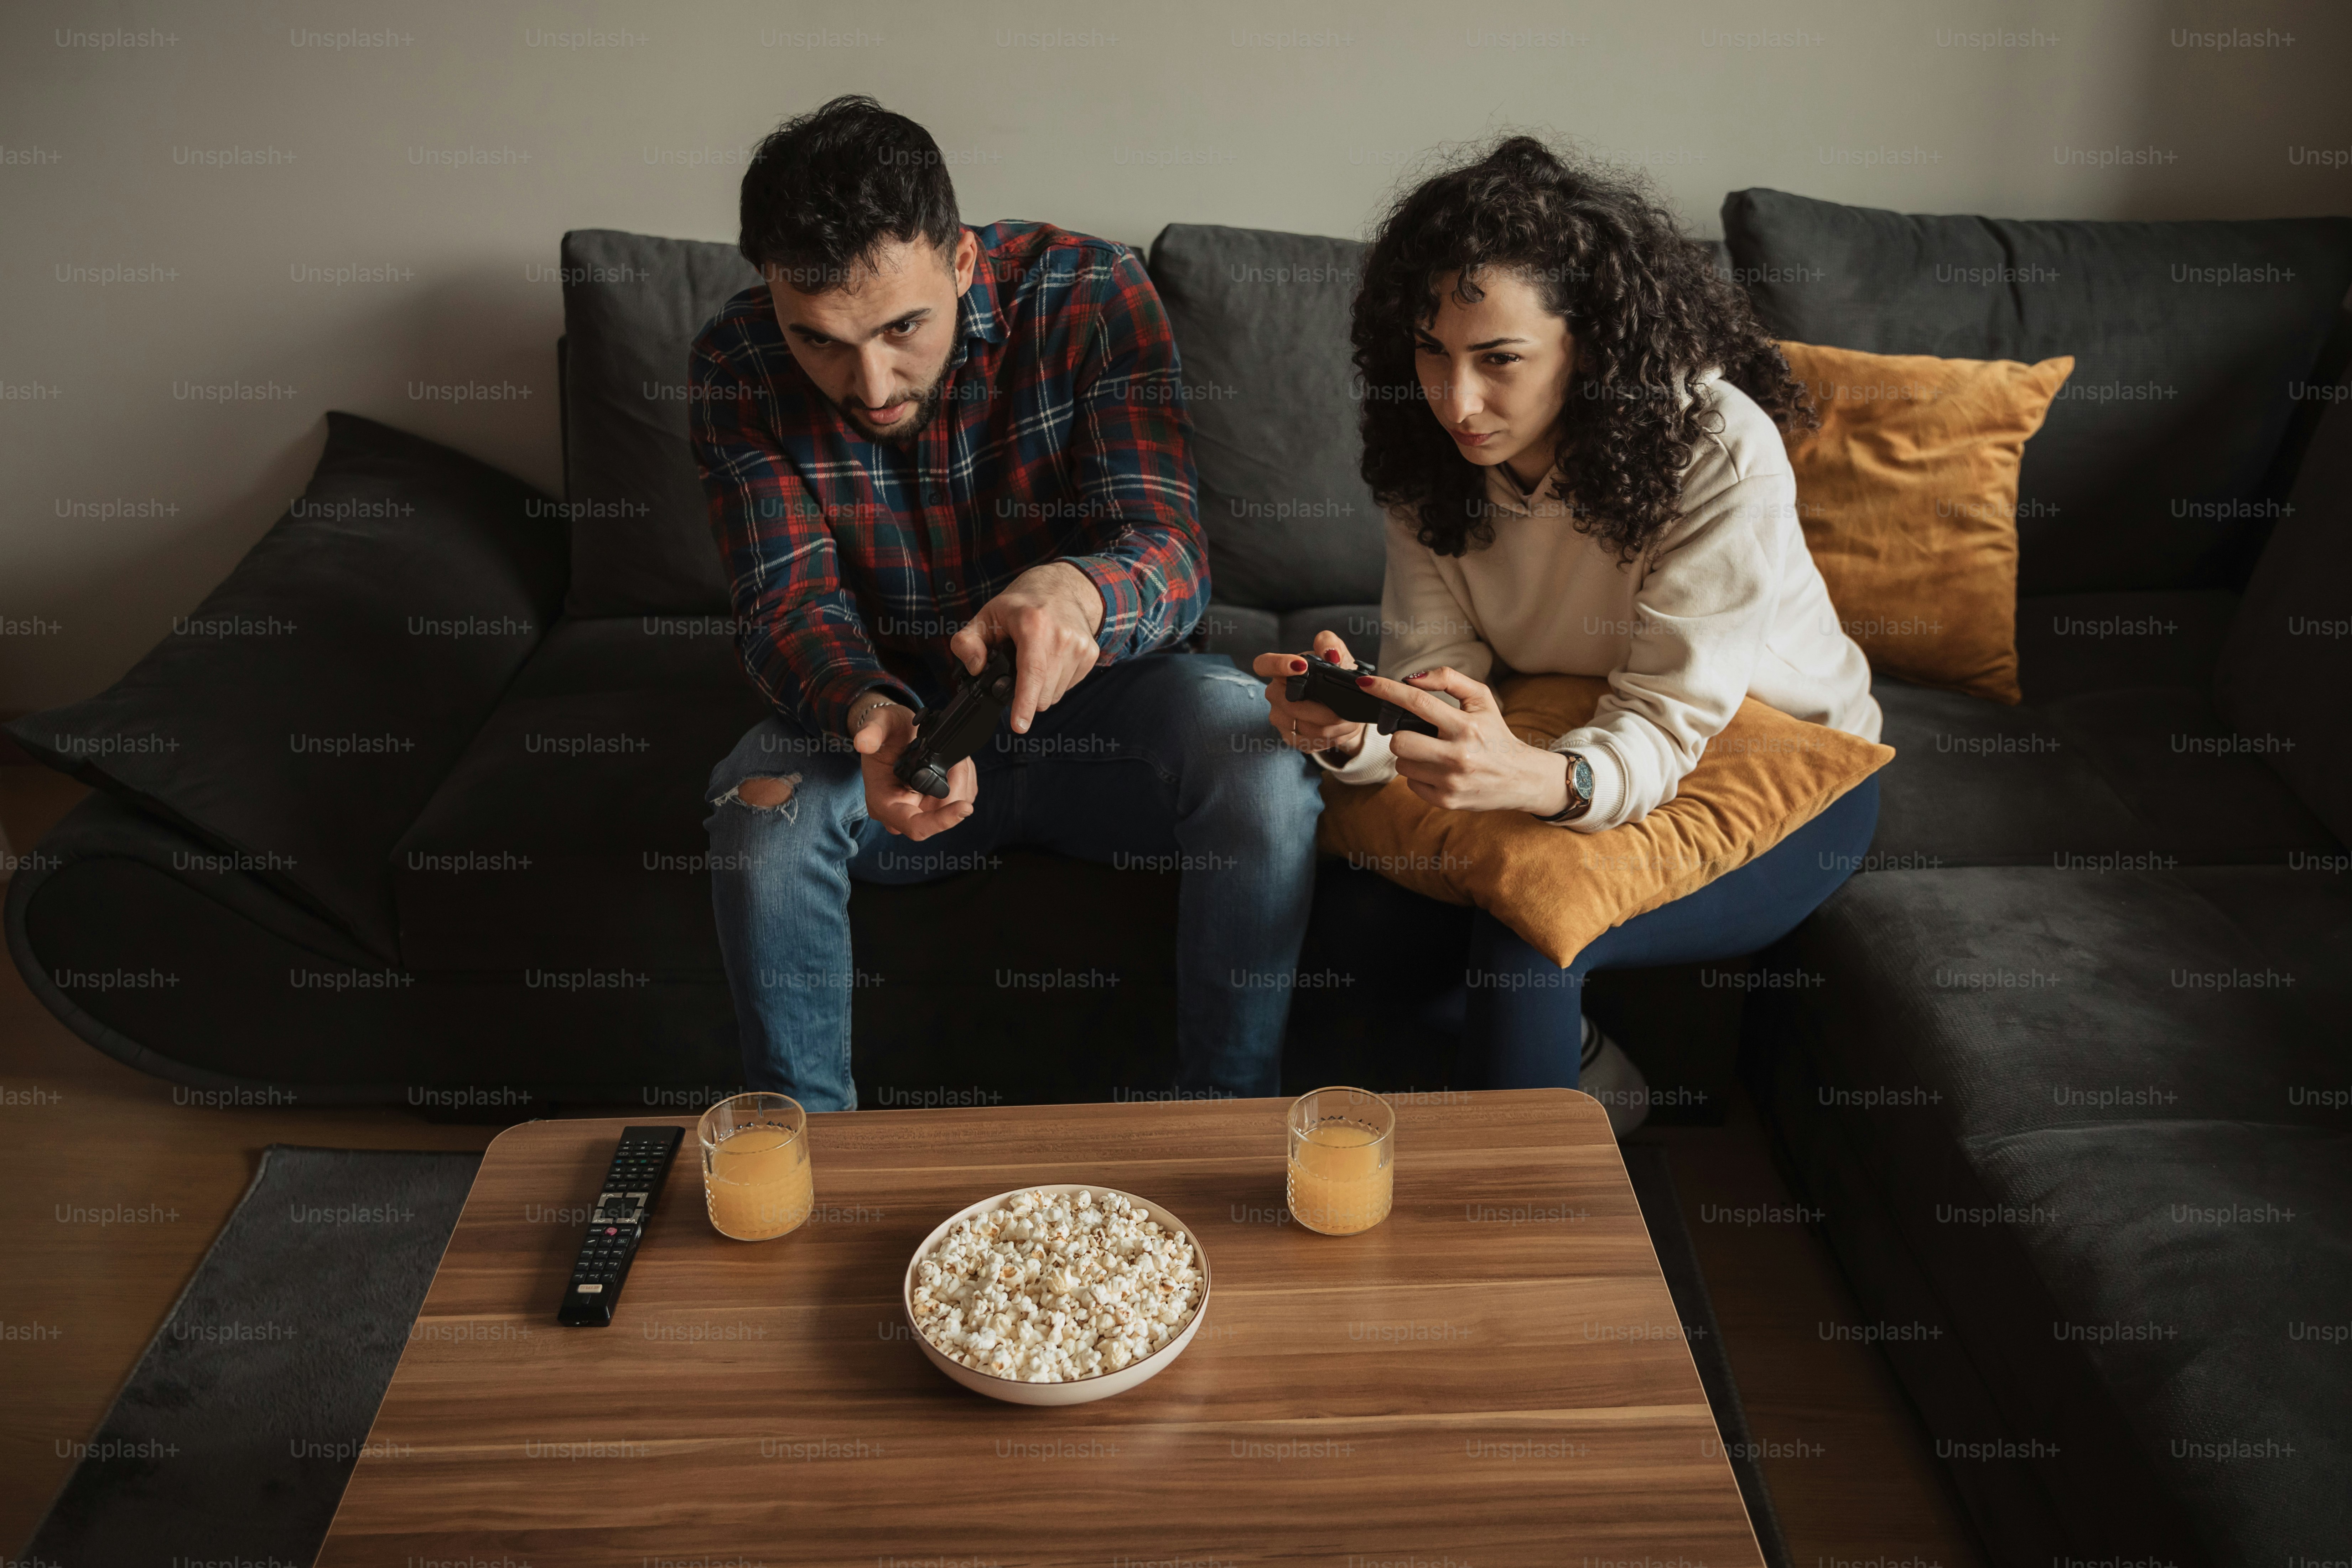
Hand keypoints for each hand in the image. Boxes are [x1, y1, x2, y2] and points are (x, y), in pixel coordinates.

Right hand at [853, 703, 976, 839]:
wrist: (891, 731)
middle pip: (940, 817)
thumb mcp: (878, 723)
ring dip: (962, 784)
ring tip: (956, 759)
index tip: (964, 807)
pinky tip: (956, 766)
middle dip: (957, 790)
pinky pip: (956, 800)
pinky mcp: (931, 804)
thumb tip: (863, 742)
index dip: (940, 822)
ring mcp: (916, 810)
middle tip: (959, 762)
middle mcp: (900, 812)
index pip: (914, 826)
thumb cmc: (884, 729)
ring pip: (952, 808)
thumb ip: (872, 732)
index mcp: (883, 802)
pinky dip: (963, 783)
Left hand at [947, 562, 1104, 733]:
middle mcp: (1063, 636)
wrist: (1063, 587)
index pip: (1032, 673)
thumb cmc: (1021, 605)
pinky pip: (1067, 687)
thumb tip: (975, 668)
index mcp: (1035, 625)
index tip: (1019, 725)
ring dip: (1040, 689)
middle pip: (1042, 693)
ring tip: (1034, 661)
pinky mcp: (1091, 654)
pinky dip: (1055, 682)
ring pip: (1055, 694)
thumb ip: (968, 642)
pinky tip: (1050, 661)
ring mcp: (1080, 646)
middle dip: (1025, 694)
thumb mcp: (986, 616)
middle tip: (1016, 671)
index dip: (1024, 703)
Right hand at [1252, 630, 1368, 758]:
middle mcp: (1275, 695)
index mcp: (1281, 671)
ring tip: (1349, 718)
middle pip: (1293, 705)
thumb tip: (1329, 653)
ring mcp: (1280, 719)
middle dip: (1325, 708)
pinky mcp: (1291, 738)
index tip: (1301, 666)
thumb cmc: (1334, 676)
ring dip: (1334, 725)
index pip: (1264, 664)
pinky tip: (1341, 729)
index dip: (1278, 665)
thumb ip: (1331, 644)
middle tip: (1346, 707)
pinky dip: (1332, 736)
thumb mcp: (1337, 655)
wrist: (1342, 705)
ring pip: (1307, 727)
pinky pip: (1312, 741)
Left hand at [1353, 666, 1571, 814]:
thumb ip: (1449, 680)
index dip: (1387, 690)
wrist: (1520, 778)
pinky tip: (1438, 771)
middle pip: (1399, 740)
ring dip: (1410, 756)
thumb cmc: (1496, 734)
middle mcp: (1457, 755)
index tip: (1366, 683)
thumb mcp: (1481, 699)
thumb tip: (1411, 679)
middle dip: (1401, 734)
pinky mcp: (1445, 801)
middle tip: (1418, 734)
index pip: (1417, 702)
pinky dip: (1419, 775)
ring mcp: (1450, 781)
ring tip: (1433, 753)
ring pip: (1401, 763)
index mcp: (1465, 726)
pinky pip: (1410, 784)